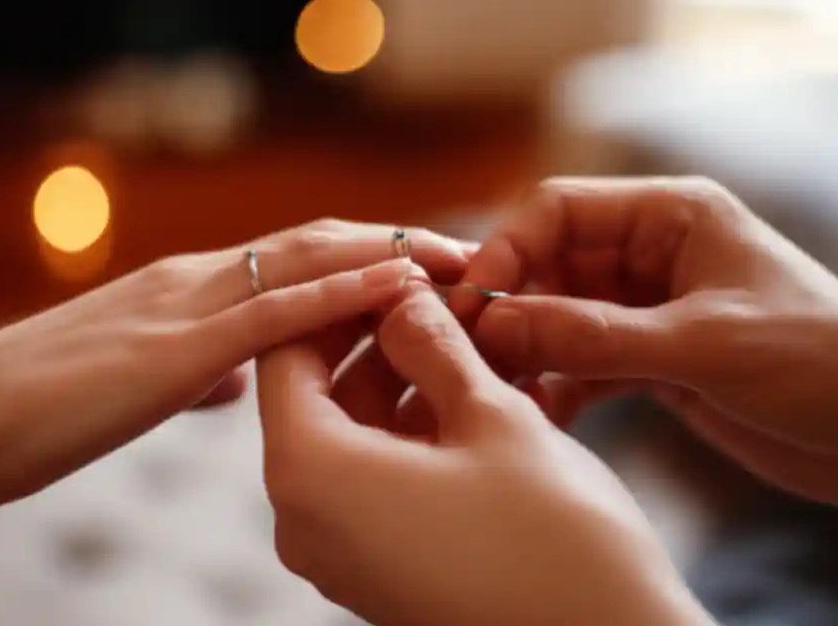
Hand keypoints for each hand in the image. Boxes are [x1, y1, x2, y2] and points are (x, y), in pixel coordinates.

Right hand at [0, 219, 469, 511]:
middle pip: (317, 244)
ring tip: (459, 256)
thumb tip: (236, 376)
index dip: (365, 254)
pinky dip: (344, 292)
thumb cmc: (33, 414)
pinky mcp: (175, 347)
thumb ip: (191, 369)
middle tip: (469, 250)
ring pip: (308, 261)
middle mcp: (192, 282)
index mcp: (183, 292)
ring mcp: (185, 307)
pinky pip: (277, 310)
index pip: (293, 257)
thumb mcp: (131, 385)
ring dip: (390, 254)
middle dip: (397, 244)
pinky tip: (396, 288)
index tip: (427, 262)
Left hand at [257, 283, 709, 625]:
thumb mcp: (492, 418)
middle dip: (375, 337)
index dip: (340, 298)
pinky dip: (414, 433)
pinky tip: (476, 394)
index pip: (286, 355)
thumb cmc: (552, 539)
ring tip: (469, 335)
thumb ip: (433, 346)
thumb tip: (399, 296)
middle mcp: (305, 521)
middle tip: (441, 291)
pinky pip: (377, 481)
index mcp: (311, 474)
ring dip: (403, 382)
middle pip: (317, 395)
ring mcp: (341, 554)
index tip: (399, 264)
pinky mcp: (379, 573)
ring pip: (353, 438)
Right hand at [458, 177, 837, 514]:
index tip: (474, 299)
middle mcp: (655, 255)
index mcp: (674, 216)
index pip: (562, 210)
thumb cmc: (821, 360)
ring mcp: (652, 311)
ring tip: (496, 387)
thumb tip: (496, 322)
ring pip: (561, 318)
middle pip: (551, 265)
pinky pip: (586, 365)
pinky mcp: (657, 364)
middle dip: (510, 305)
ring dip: (528, 350)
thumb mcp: (704, 344)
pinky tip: (542, 414)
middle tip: (467, 351)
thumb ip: (598, 334)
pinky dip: (560, 387)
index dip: (509, 248)